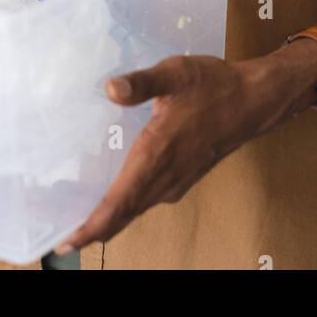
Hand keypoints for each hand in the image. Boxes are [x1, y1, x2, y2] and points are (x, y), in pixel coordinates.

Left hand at [52, 42, 316, 253]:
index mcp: (157, 156)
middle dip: (94, 228)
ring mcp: (176, 181)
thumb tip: (110, 89)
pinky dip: (127, 205)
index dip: (92, 226)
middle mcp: (165, 177)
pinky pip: (148, 199)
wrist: (254, 100)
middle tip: (62, 236)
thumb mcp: (175, 74)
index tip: (66, 242)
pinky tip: (115, 190)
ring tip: (80, 216)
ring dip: (110, 218)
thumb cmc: (214, 86)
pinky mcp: (183, 176)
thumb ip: (142, 82)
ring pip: (137, 208)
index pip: (119, 203)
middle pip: (124, 214)